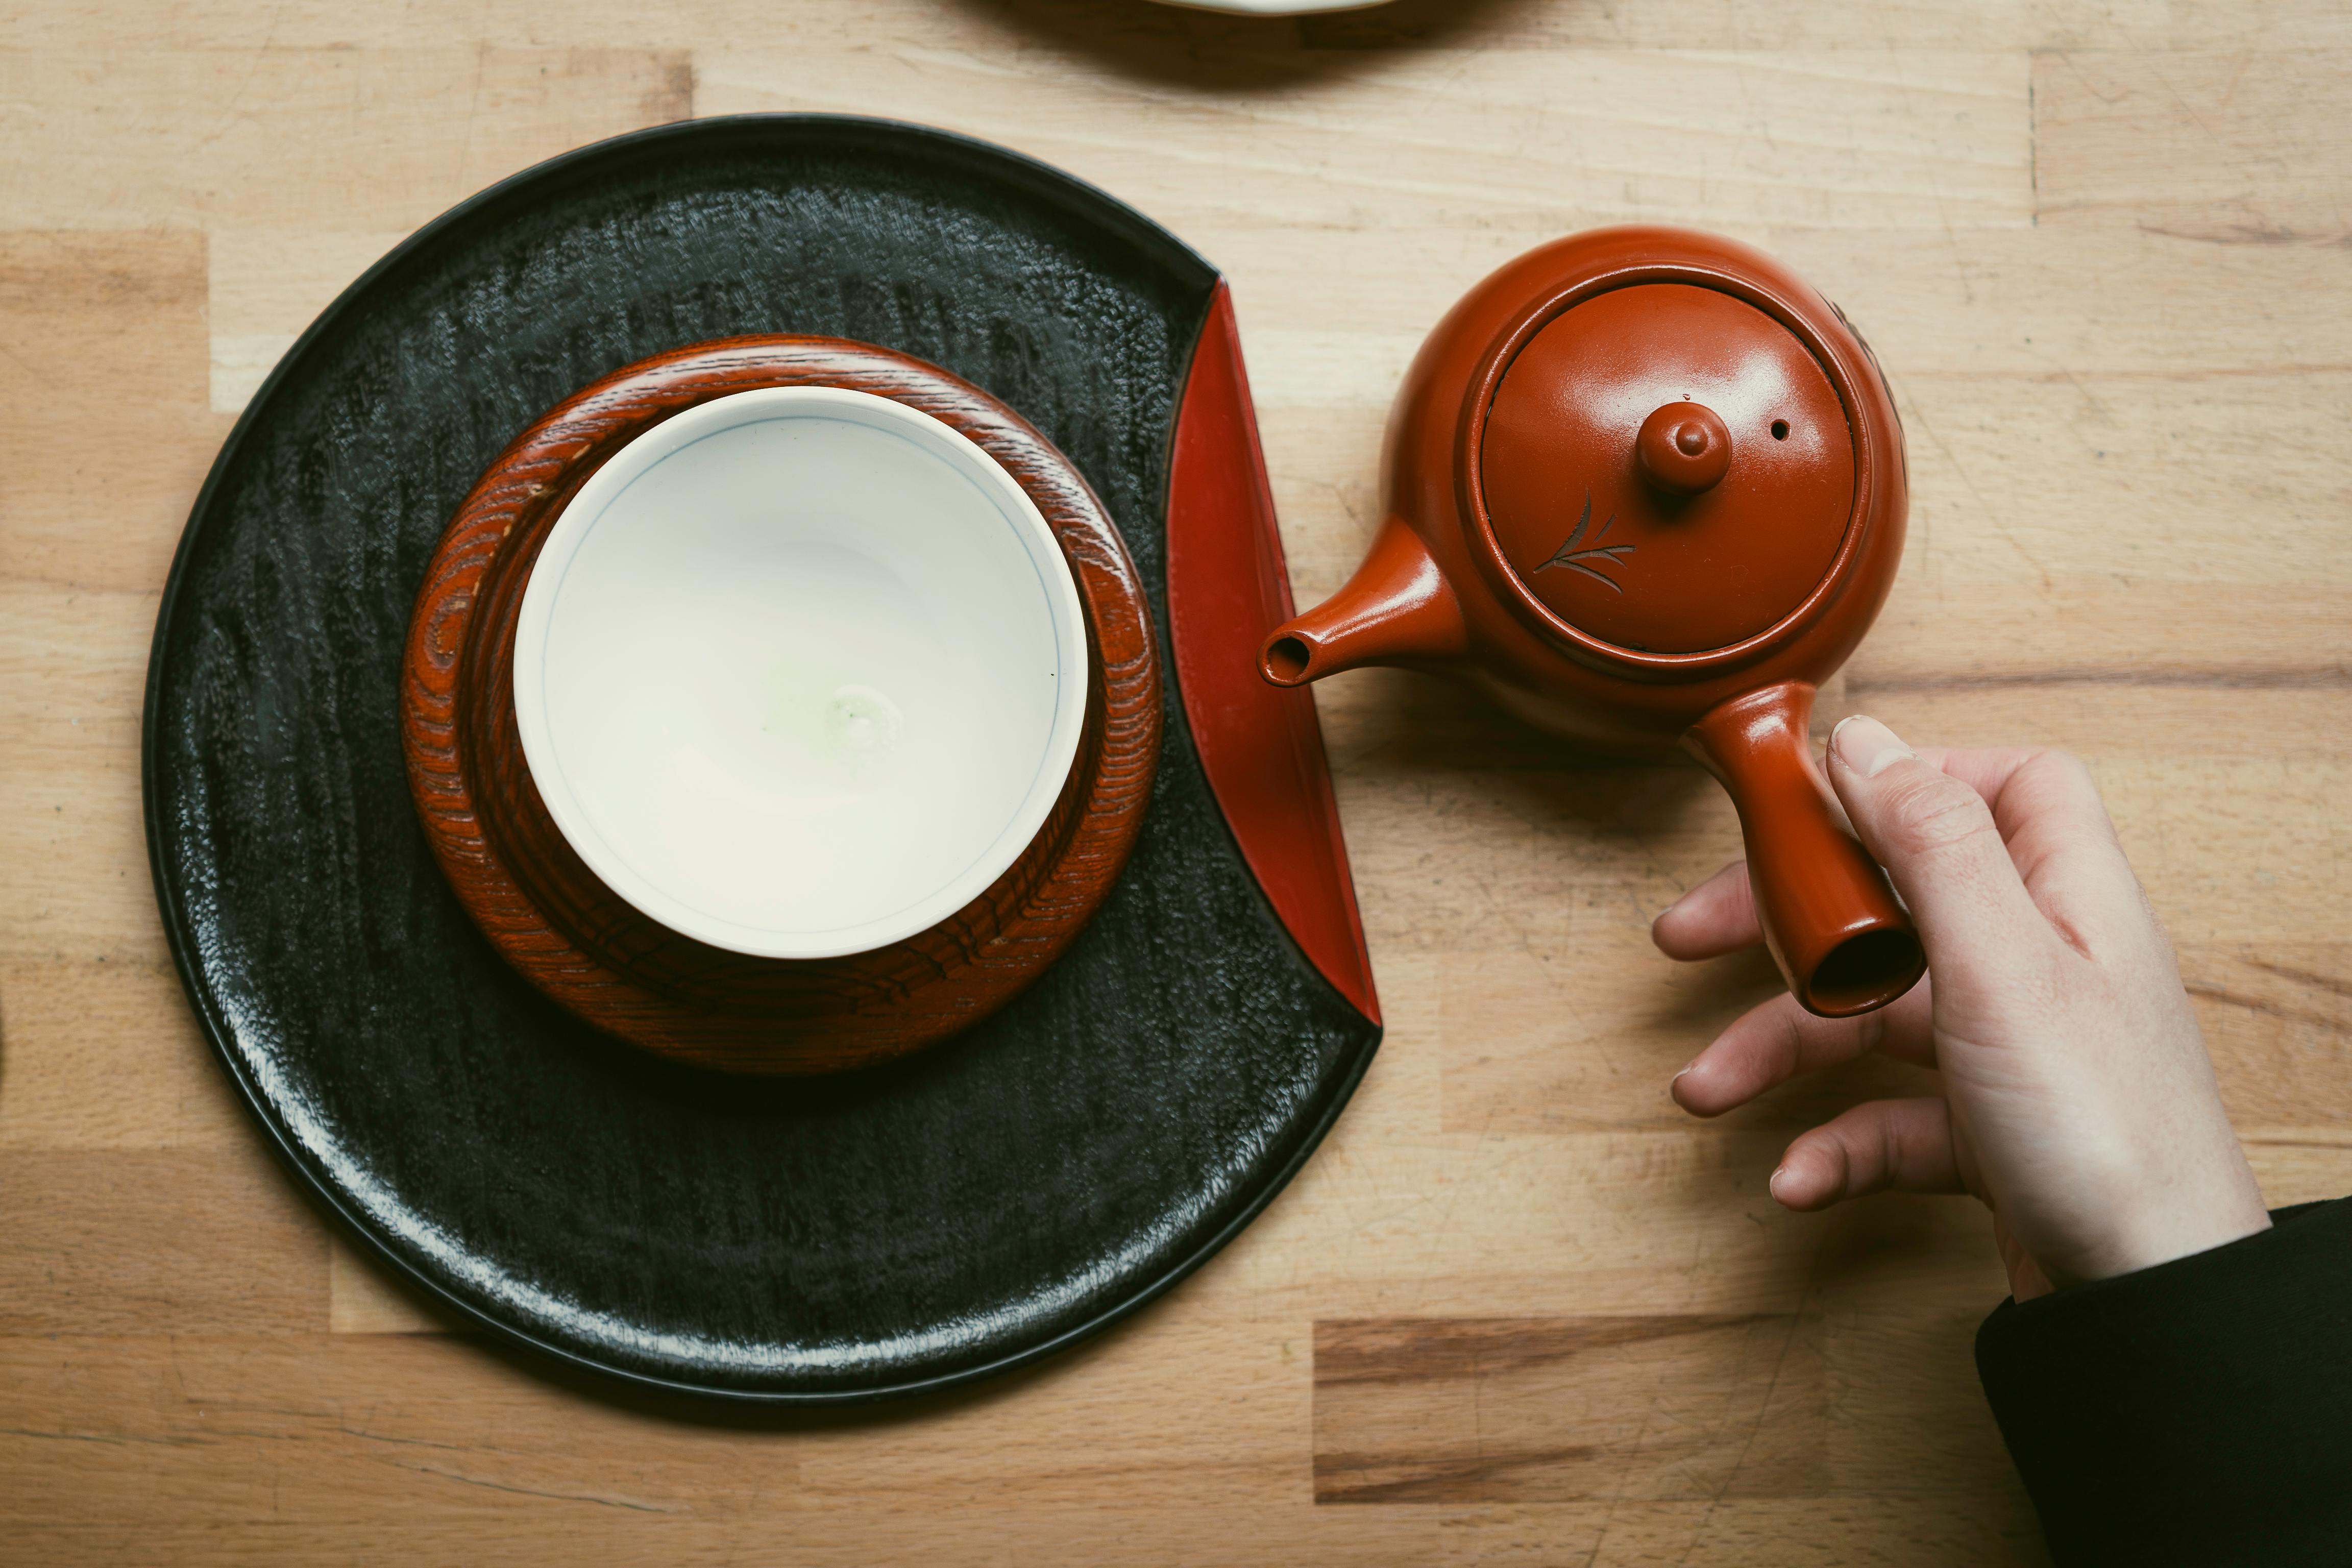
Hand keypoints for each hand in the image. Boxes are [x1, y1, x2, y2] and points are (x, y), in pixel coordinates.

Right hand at [1652, 716, 2270, 1299]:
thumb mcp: (2003, 963)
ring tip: (1708, 1085)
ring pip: (1869, 1015)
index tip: (1813, 801)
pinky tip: (1796, 1176)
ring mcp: (2011, 1051)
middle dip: (1785, 920)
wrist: (2155, 1303)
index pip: (2004, 784)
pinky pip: (1884, 1118)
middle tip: (1693, 934)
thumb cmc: (2109, 1135)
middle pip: (1896, 898)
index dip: (1912, 776)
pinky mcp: (1989, 1131)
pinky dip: (1830, 1141)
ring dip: (1778, 1047)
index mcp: (2063, 898)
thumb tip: (1864, 740)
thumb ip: (1931, 842)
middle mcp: (2039, 963)